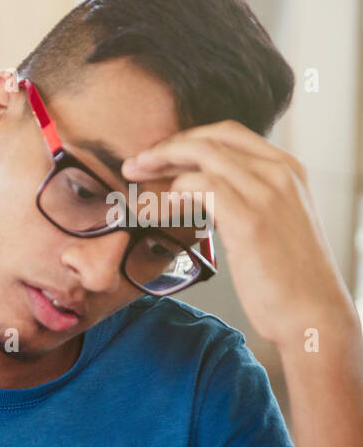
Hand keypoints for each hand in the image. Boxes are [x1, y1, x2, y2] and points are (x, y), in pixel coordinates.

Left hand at [122, 121, 355, 350]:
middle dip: (166, 147)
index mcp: (288, 169)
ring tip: (134, 180)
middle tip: (134, 165)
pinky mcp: (250, 220)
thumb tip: (200, 192)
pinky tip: (157, 208)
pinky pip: (201, 187)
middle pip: (211, 138)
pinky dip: (172, 192)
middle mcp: (281, 173)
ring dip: (160, 164)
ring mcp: (268, 193)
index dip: (186, 140)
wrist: (313, 313)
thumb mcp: (272, 223)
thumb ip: (244, 199)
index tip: (156, 156)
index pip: (228, 133)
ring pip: (202, 155)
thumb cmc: (287, 277)